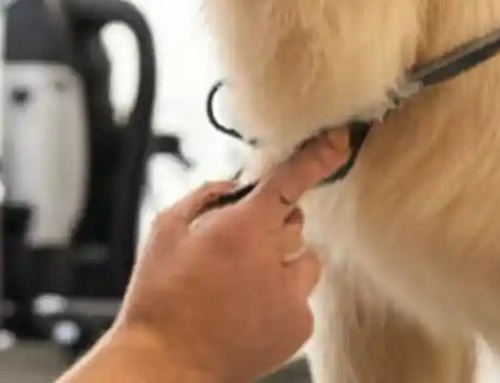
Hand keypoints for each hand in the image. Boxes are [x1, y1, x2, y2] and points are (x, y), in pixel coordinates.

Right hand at [59, 130, 350, 382]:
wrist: (164, 366)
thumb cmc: (159, 299)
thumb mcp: (166, 231)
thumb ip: (206, 196)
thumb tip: (237, 184)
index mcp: (241, 231)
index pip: (291, 181)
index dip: (319, 156)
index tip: (340, 139)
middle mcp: (274, 261)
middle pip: (294, 222)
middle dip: (270, 226)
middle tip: (231, 251)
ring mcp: (292, 297)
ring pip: (305, 258)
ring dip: (281, 262)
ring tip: (238, 286)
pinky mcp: (300, 326)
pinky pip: (302, 294)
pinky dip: (282, 296)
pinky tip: (248, 310)